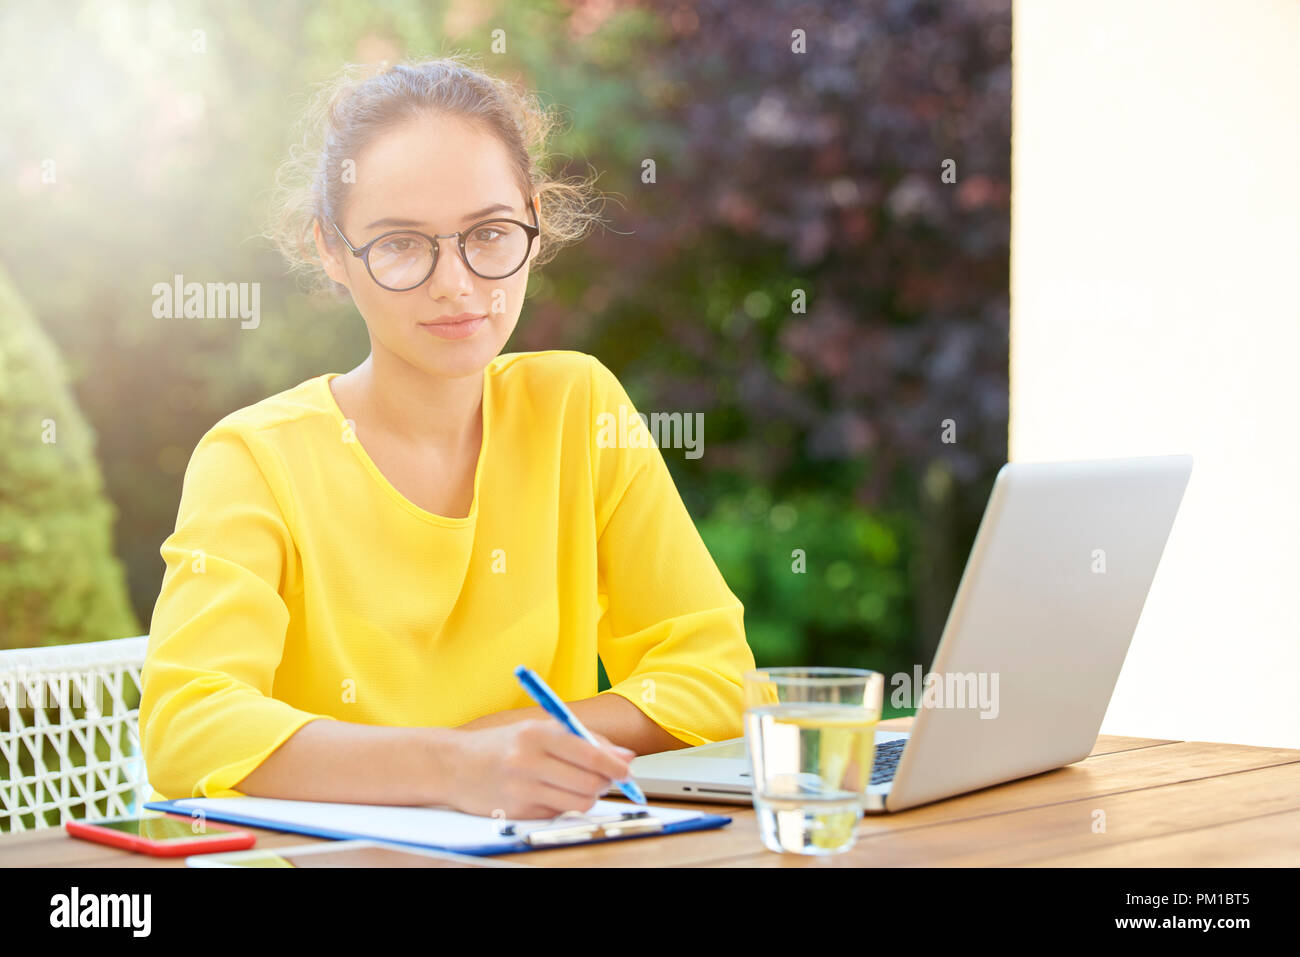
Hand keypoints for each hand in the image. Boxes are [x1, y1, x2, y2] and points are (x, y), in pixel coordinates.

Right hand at [444, 719, 635, 818]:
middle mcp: (529, 760)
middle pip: (589, 782)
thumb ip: (584, 739)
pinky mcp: (518, 813)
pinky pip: (558, 814)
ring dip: (587, 797)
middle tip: (604, 779)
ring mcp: (522, 789)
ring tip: (577, 785)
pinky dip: (563, 806)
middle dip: (605, 783)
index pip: (589, 753)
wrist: (453, 765)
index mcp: (537, 733)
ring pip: (578, 803)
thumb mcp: (539, 729)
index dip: (615, 766)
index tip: (627, 771)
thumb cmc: (503, 745)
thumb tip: (625, 756)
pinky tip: (550, 793)